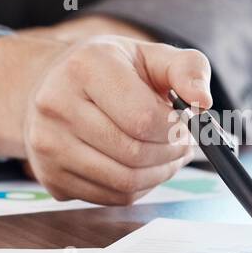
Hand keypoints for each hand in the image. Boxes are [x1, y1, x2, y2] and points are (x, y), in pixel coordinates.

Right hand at [0, 29, 208, 204]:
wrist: (52, 86)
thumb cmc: (109, 70)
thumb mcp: (150, 55)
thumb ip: (188, 69)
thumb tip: (203, 102)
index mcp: (84, 67)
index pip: (142, 118)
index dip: (174, 129)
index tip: (185, 123)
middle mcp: (56, 106)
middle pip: (133, 153)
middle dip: (171, 153)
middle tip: (184, 143)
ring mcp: (48, 145)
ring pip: (124, 182)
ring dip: (159, 175)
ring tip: (168, 156)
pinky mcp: (50, 176)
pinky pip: (110, 197)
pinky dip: (139, 188)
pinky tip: (143, 167)